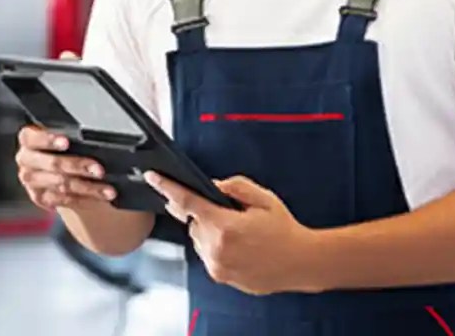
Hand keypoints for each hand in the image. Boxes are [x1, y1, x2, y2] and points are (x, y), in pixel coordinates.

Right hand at [14, 51, 115, 210]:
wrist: (76, 170)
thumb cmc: (77, 135)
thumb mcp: (76, 110)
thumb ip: (71, 82)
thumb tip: (68, 55)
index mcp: (30, 135)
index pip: (31, 136)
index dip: (48, 139)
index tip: (67, 141)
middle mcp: (26, 158)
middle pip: (48, 164)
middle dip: (75, 165)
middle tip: (100, 167)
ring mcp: (33, 181)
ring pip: (59, 185)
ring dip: (86, 186)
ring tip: (109, 184)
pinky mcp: (42, 198)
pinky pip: (63, 201)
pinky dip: (86, 198)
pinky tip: (105, 194)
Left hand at [146, 172, 324, 295]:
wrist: (300, 263)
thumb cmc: (285, 231)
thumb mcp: (264, 199)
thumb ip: (235, 187)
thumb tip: (213, 186)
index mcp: (225, 227)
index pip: (187, 202)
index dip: (168, 187)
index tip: (154, 177)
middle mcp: (216, 249)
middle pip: (193, 221)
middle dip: (205, 213)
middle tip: (231, 213)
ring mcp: (216, 265)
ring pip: (198, 238)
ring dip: (209, 230)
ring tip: (239, 232)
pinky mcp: (219, 275)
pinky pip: (207, 253)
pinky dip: (215, 245)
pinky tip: (238, 244)